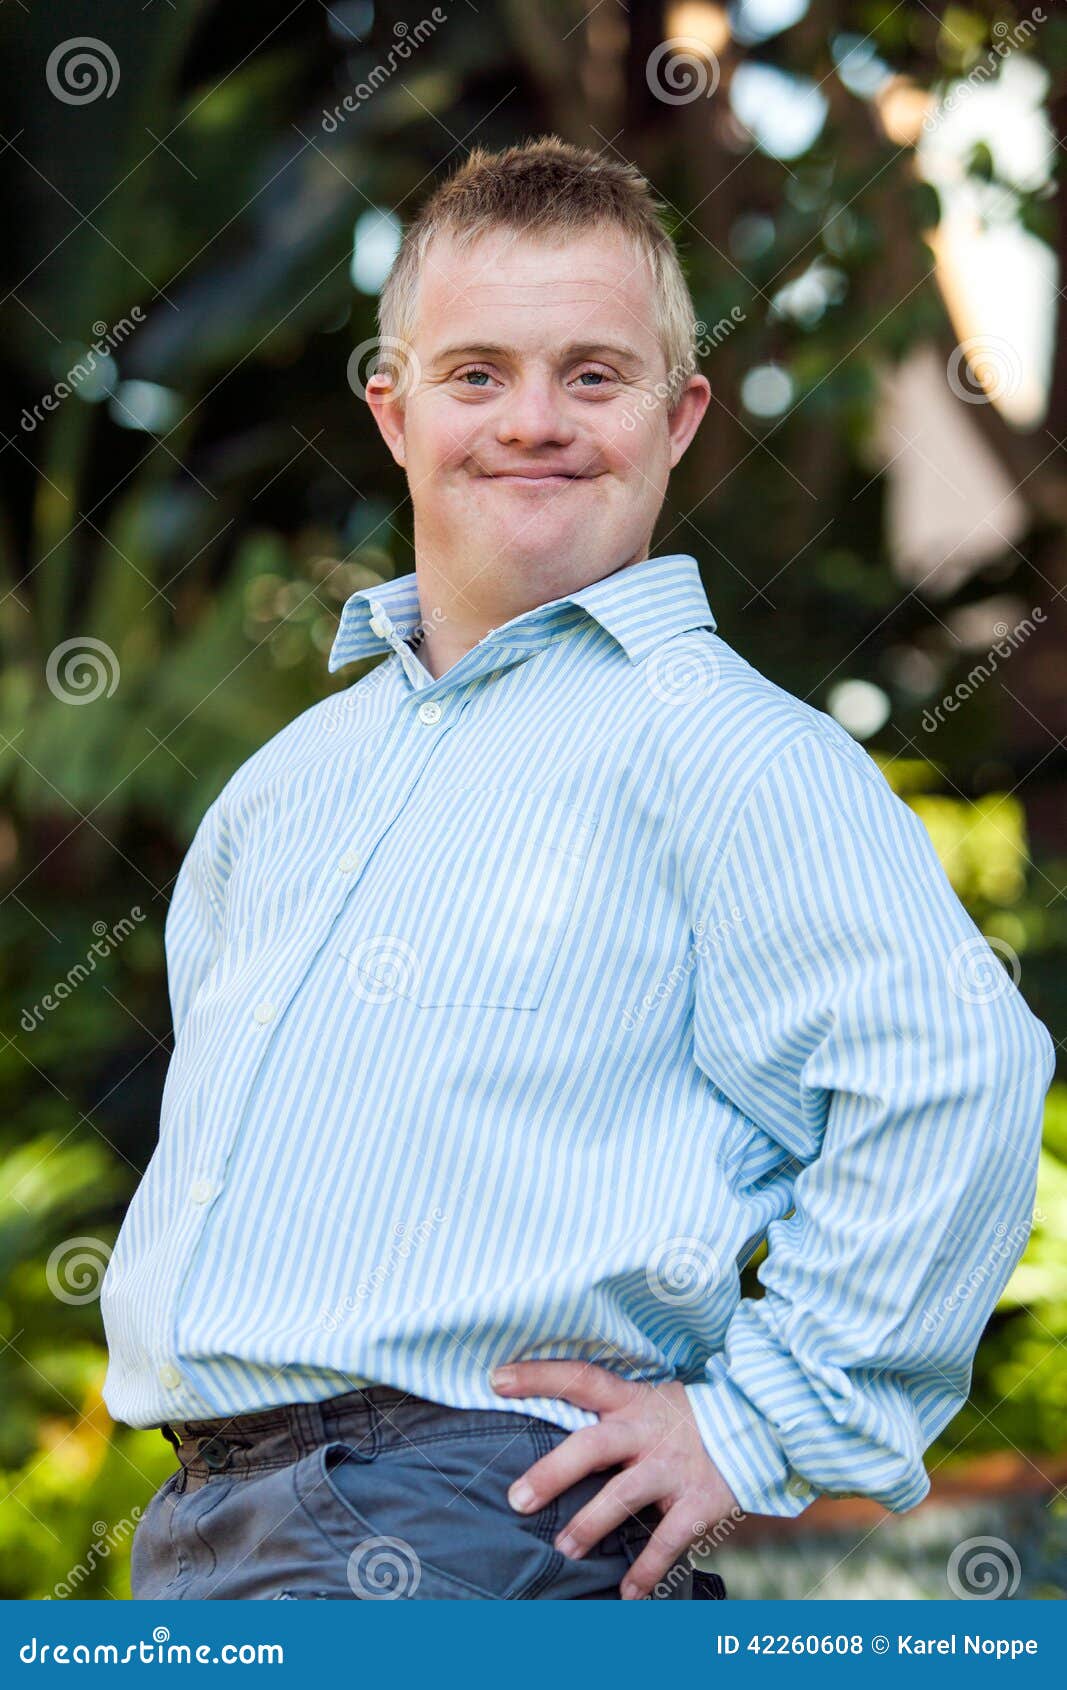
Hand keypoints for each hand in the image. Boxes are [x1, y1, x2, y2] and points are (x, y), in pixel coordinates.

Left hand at [490, 1359, 738, 1598]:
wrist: (757, 1425)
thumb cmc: (682, 1421)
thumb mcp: (646, 1404)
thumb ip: (606, 1420)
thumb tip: (544, 1439)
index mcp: (630, 1402)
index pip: (580, 1379)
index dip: (539, 1377)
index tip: (496, 1379)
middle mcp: (648, 1431)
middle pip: (593, 1446)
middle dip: (553, 1472)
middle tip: (518, 1499)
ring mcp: (673, 1466)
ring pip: (624, 1495)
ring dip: (591, 1524)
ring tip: (565, 1549)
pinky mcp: (699, 1501)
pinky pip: (668, 1539)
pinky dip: (647, 1569)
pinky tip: (628, 1592)